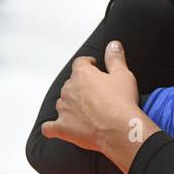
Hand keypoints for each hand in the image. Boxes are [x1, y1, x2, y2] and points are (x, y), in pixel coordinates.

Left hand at [41, 41, 154, 170]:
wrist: (119, 129)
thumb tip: (113, 44)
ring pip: (62, 103)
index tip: (93, 66)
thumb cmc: (122, 102)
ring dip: (70, 105)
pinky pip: (50, 127)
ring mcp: (64, 109)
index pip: (79, 63)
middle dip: (80, 87)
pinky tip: (58, 127)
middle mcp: (69, 90)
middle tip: (96, 93)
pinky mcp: (62, 127)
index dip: (87, 64)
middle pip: (70, 84)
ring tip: (85, 112)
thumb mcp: (123, 75)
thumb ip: (115, 58)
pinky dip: (53, 127)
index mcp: (82, 74)